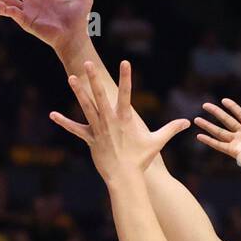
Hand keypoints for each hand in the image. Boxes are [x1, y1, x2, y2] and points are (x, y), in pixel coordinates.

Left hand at [51, 60, 188, 182]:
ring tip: (71, 78)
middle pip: (101, 96)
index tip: (125, 62)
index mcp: (125, 119)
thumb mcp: (157, 142)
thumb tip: (187, 123)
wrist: (125, 178)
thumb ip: (171, 129)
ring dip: (78, 93)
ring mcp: (99, 130)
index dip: (127, 78)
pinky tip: (52, 115)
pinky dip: (64, 123)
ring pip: (87, 108)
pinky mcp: (90, 139)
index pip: (127, 94)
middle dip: (94, 80)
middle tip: (87, 64)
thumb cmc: (140, 160)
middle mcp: (110, 121)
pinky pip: (75, 130)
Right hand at [194, 97, 240, 177]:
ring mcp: (237, 143)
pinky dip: (209, 141)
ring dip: (208, 126)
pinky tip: (199, 136)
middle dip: (215, 113)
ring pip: (219, 131)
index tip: (224, 100)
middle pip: (226, 120)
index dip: (232, 107)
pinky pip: (218, 145)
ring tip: (196, 119)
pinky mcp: (234, 151)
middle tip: (204, 105)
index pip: (240, 114)